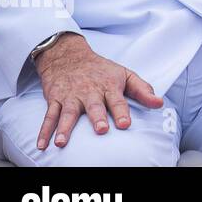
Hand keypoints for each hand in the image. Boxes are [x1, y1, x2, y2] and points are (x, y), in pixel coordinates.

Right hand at [33, 33, 162, 149]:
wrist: (69, 56)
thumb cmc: (101, 70)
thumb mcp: (125, 75)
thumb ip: (142, 90)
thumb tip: (159, 103)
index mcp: (109, 86)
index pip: (117, 100)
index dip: (121, 112)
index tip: (125, 124)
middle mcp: (90, 92)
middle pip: (94, 106)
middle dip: (97, 118)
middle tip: (100, 130)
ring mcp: (71, 97)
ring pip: (67, 113)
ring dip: (64, 128)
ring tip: (62, 142)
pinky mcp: (55, 100)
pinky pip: (48, 116)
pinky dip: (43, 131)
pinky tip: (42, 145)